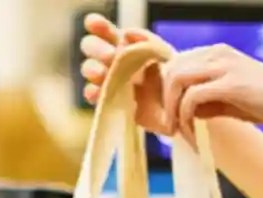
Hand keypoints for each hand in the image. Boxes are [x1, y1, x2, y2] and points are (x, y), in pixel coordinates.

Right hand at [80, 14, 165, 132]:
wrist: (173, 107)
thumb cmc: (169, 77)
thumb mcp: (164, 55)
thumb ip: (147, 41)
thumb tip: (126, 34)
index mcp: (123, 44)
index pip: (104, 30)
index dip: (97, 25)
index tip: (93, 24)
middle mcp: (111, 59)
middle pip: (91, 47)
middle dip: (96, 48)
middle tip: (110, 56)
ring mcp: (106, 80)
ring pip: (89, 69)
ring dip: (92, 69)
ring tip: (102, 74)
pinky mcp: (105, 101)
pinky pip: (92, 95)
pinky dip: (93, 92)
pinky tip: (99, 92)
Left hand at [160, 44, 262, 137]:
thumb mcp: (232, 100)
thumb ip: (207, 101)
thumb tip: (184, 112)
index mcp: (218, 53)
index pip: (176, 65)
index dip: (167, 92)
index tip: (171, 117)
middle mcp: (219, 53)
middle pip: (171, 70)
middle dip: (165, 100)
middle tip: (170, 127)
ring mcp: (225, 65)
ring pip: (176, 80)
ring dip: (172, 109)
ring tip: (178, 131)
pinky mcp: (231, 84)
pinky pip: (192, 97)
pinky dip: (185, 117)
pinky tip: (191, 132)